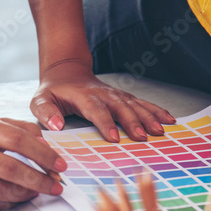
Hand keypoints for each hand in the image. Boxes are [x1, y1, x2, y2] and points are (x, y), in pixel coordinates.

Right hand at [0, 115, 66, 210]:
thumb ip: (17, 130)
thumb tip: (47, 146)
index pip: (18, 140)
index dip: (43, 155)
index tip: (60, 166)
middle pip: (10, 169)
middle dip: (39, 180)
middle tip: (54, 187)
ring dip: (23, 195)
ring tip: (35, 192)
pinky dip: (5, 204)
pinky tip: (14, 199)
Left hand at [29, 58, 175, 141]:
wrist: (66, 72)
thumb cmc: (53, 91)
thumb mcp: (40, 100)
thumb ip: (46, 112)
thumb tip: (56, 126)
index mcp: (84, 97)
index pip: (96, 110)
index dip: (105, 123)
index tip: (114, 138)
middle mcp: (103, 94)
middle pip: (121, 108)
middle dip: (134, 122)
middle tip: (145, 137)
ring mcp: (116, 95)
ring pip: (135, 105)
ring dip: (150, 117)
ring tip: (162, 130)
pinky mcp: (124, 97)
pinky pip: (143, 103)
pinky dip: (157, 110)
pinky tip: (170, 119)